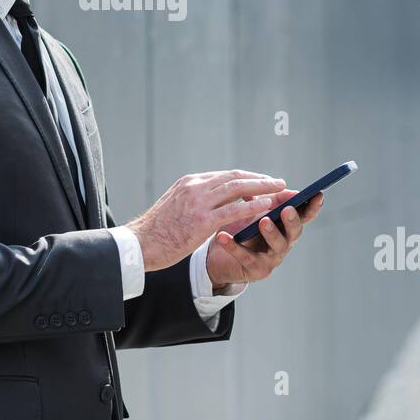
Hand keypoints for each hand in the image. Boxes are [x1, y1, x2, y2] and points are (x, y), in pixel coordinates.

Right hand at [126, 170, 285, 271]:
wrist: (140, 244)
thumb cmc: (157, 230)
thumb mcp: (176, 205)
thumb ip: (195, 199)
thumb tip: (216, 201)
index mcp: (189, 183)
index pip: (225, 176)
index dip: (247, 178)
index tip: (262, 181)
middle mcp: (195, 187)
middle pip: (234, 177)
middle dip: (259, 179)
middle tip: (277, 181)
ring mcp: (198, 203)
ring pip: (237, 189)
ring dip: (262, 188)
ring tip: (279, 190)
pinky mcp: (201, 221)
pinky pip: (234, 210)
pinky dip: (253, 206)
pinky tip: (267, 206)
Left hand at [205, 189, 324, 288]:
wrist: (221, 257)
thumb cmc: (243, 230)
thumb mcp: (256, 212)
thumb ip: (270, 201)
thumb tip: (285, 187)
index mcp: (286, 227)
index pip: (304, 217)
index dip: (313, 207)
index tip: (318, 194)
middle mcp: (284, 244)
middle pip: (294, 233)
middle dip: (292, 221)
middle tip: (287, 209)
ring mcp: (271, 259)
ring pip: (276, 247)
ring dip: (271, 233)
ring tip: (263, 221)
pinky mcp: (254, 270)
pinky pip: (244, 257)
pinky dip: (233, 246)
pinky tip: (222, 236)